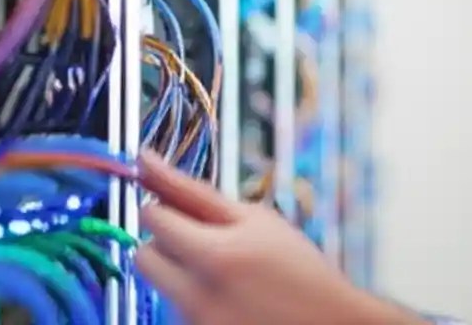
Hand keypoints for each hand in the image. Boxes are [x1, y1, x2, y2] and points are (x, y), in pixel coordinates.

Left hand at [135, 150, 422, 324]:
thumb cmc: (297, 266)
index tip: (183, 208)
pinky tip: (230, 297)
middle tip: (203, 241)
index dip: (167, 207)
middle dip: (165, 243)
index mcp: (213, 254)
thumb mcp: (256, 220)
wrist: (327, 322)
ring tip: (228, 274)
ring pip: (161, 283)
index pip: (152, 217)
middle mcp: (196, 295)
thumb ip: (195, 193)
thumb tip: (145, 162)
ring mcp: (194, 321)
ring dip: (182, 273)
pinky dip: (195, 298)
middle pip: (143, 256)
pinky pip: (176, 309)